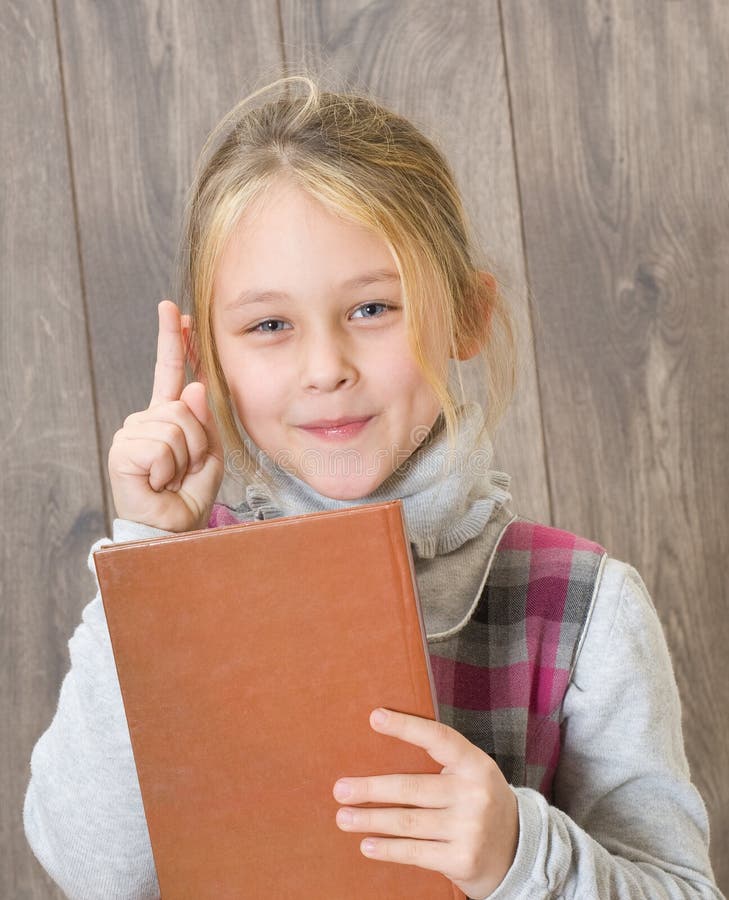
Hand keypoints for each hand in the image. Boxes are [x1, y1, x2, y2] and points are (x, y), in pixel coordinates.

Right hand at [108, 300, 224, 532]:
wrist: (174, 528)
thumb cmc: (190, 492)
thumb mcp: (210, 452)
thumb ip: (205, 419)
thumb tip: (195, 386)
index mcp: (167, 415)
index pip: (171, 370)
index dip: (173, 339)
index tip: (174, 308)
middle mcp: (145, 419)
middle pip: (185, 407)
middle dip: (197, 442)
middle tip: (185, 469)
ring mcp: (130, 433)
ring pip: (176, 426)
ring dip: (184, 458)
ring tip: (172, 477)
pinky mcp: (122, 451)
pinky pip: (161, 446)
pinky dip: (168, 469)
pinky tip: (157, 481)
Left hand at [332, 708, 518, 898]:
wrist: (519, 851)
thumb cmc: (480, 801)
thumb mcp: (471, 773)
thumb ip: (440, 760)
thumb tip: (383, 747)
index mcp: (475, 764)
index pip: (438, 738)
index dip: (406, 727)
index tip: (375, 717)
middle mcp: (474, 794)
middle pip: (412, 788)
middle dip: (371, 789)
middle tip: (340, 789)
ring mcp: (469, 829)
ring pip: (408, 822)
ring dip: (370, 820)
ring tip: (343, 817)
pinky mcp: (462, 859)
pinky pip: (415, 852)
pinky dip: (388, 849)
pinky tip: (367, 845)